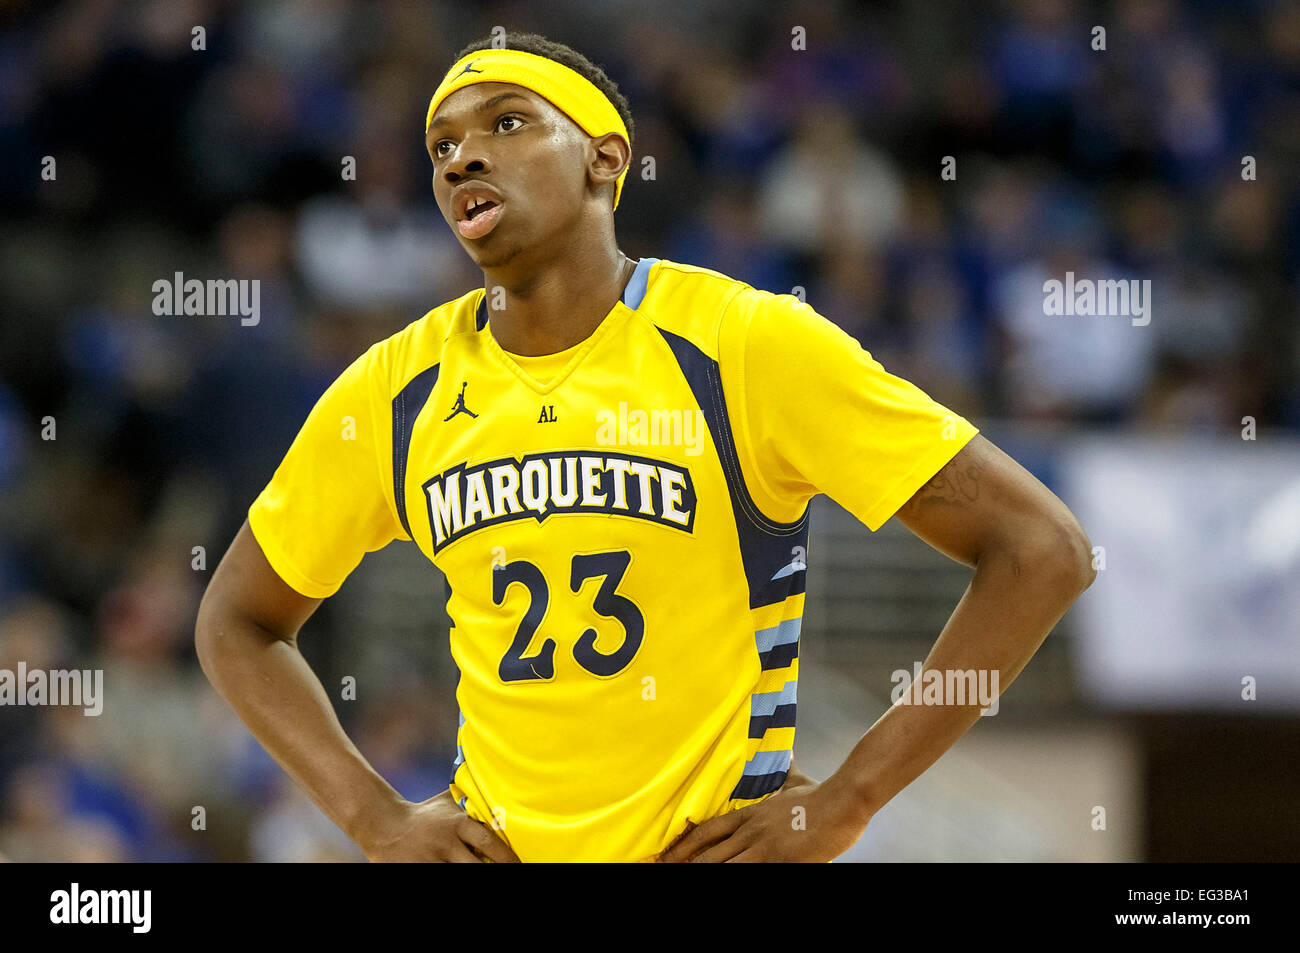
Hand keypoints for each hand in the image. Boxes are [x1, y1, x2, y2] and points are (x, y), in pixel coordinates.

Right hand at [358, 790, 520, 861]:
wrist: (384, 825)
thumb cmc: (426, 814)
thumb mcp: (448, 801)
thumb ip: (471, 799)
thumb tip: (502, 786)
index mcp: (456, 823)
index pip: (488, 841)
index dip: (507, 856)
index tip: (520, 864)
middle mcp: (445, 843)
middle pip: (475, 866)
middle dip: (493, 872)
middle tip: (511, 872)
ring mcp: (430, 860)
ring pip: (458, 875)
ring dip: (473, 874)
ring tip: (485, 871)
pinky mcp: (417, 871)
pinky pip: (440, 878)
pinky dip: (450, 876)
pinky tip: (458, 871)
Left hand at [657, 765, 869, 862]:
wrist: (843, 801)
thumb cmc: (821, 794)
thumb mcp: (797, 781)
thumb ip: (785, 772)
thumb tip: (785, 755)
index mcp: (751, 815)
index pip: (708, 830)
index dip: (685, 844)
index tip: (667, 853)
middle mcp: (751, 832)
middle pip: (709, 853)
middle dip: (686, 863)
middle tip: (665, 868)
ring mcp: (764, 848)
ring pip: (723, 866)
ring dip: (706, 871)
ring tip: (684, 876)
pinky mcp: (779, 861)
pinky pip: (750, 873)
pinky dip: (736, 876)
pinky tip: (725, 881)